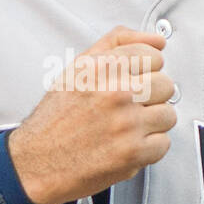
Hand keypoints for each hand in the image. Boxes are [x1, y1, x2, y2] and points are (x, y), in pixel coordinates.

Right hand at [8, 25, 177, 203]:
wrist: (35, 162)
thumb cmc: (55, 118)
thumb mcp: (77, 68)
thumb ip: (117, 43)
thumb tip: (157, 40)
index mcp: (100, 68)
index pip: (153, 54)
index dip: (146, 69)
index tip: (135, 80)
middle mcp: (114, 93)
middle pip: (165, 84)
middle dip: (151, 96)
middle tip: (130, 106)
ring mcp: (126, 124)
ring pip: (168, 114)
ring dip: (151, 123)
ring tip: (127, 127)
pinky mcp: (132, 153)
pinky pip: (163, 144)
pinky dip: (149, 148)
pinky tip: (127, 144)